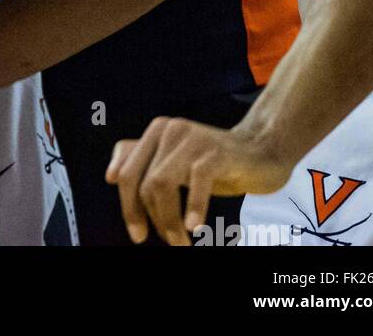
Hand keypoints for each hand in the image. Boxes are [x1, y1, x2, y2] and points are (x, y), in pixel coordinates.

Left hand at [106, 116, 291, 245]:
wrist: (263, 148)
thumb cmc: (215, 161)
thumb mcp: (176, 162)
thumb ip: (144, 163)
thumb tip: (109, 176)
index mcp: (155, 132)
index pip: (126, 173)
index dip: (128, 207)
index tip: (138, 235)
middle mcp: (169, 130)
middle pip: (143, 182)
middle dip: (151, 218)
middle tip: (169, 242)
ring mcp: (191, 139)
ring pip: (161, 183)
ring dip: (169, 220)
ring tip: (182, 242)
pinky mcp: (215, 152)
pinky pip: (196, 182)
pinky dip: (193, 207)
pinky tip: (196, 227)